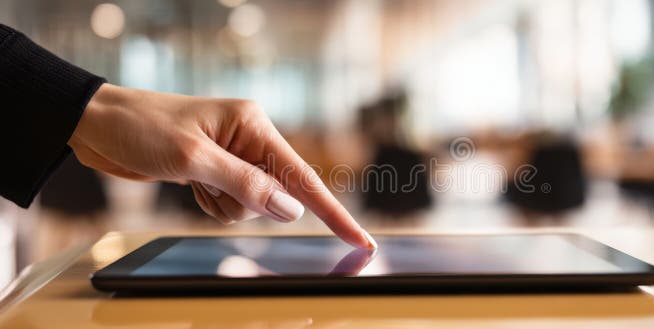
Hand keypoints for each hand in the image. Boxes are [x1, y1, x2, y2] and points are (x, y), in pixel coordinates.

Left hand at [68, 83, 376, 248]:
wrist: (98, 124)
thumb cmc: (141, 127)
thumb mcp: (194, 158)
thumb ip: (246, 185)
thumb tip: (290, 210)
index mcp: (253, 125)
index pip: (302, 176)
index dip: (333, 212)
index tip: (360, 238)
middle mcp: (249, 140)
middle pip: (275, 195)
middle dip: (244, 201)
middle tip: (207, 180)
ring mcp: (233, 157)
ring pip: (251, 206)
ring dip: (222, 204)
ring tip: (194, 179)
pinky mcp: (217, 171)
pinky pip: (230, 205)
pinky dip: (211, 203)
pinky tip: (191, 184)